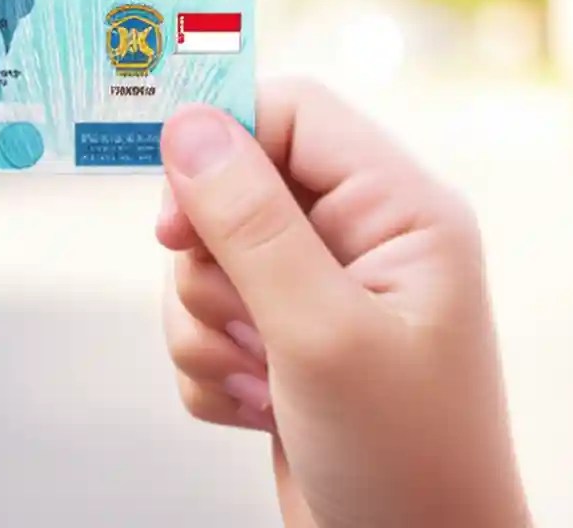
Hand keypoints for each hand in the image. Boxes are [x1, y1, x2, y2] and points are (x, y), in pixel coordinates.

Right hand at [156, 81, 530, 527]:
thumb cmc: (401, 457)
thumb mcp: (322, 333)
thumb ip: (253, 223)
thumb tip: (190, 126)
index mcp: (398, 211)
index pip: (291, 114)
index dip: (221, 141)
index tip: (171, 213)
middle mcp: (357, 240)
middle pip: (230, 190)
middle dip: (212, 267)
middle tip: (246, 324)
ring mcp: (314, 294)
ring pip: (204, 264)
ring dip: (208, 330)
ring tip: (263, 384)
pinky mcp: (278, 343)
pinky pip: (200, 323)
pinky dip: (209, 370)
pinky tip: (260, 411)